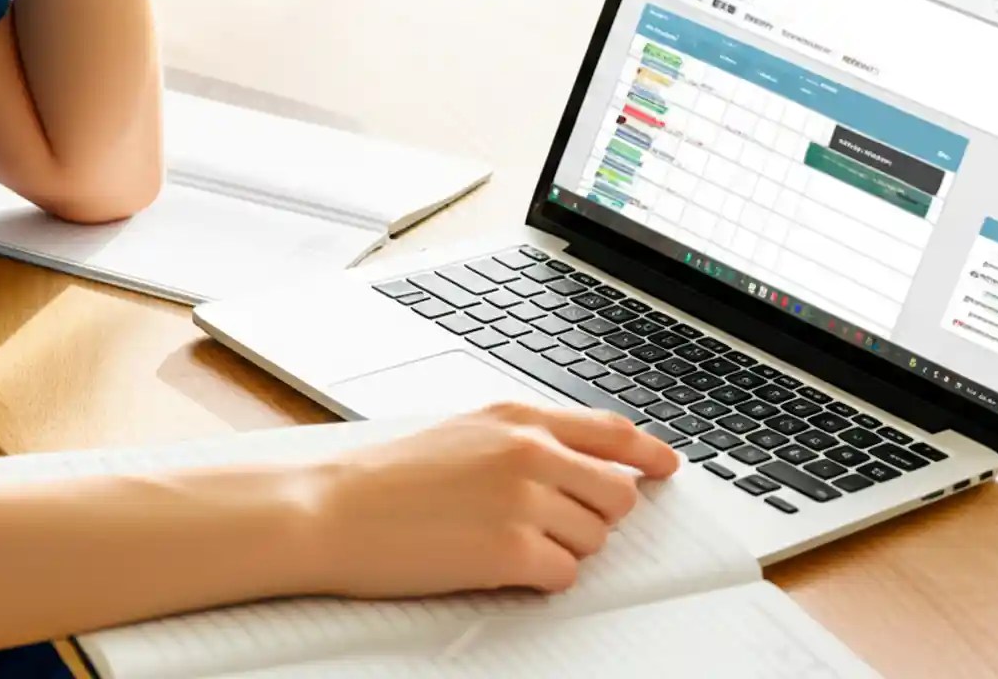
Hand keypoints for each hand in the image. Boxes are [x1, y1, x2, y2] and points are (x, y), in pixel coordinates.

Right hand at [302, 403, 678, 598]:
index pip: (612, 432)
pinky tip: (498, 565)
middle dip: (594, 515)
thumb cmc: (386, 479)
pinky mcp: (512, 551)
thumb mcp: (462, 434)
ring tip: (503, 541)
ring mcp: (524, 500)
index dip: (648, 453)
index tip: (666, 467)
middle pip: (618, 494)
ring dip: (561, 548)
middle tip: (551, 525)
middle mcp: (530, 452)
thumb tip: (577, 461)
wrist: (330, 510)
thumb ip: (524, 440)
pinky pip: (565, 574)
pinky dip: (541, 578)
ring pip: (594, 539)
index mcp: (518, 419)